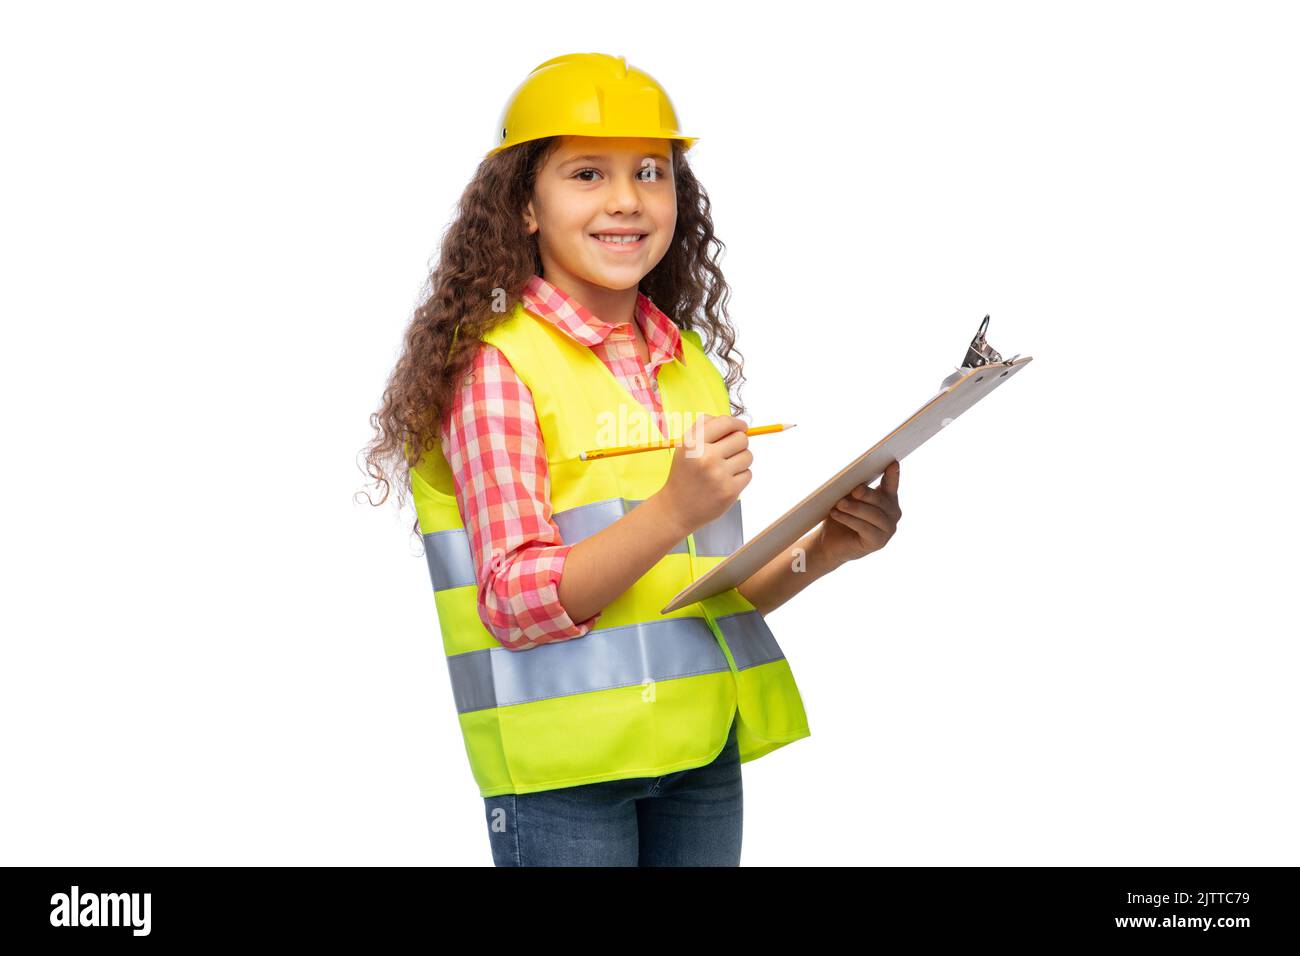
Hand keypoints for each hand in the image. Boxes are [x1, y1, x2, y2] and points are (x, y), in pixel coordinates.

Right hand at [655, 414, 751, 537]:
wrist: (676, 509)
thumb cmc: (683, 475)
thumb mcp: (684, 447)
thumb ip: (704, 428)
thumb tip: (733, 422)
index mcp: (693, 444)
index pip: (725, 423)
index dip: (737, 423)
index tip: (742, 427)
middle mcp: (706, 458)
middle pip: (741, 439)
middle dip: (739, 443)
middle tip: (730, 452)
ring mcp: (719, 475)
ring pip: (748, 456)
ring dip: (741, 460)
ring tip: (726, 468)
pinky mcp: (730, 491)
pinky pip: (748, 474)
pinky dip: (740, 477)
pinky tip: (725, 481)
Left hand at [810, 460, 901, 569]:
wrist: (830, 542)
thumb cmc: (840, 516)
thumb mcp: (847, 499)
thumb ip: (855, 490)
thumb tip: (855, 484)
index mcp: (887, 498)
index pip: (891, 484)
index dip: (893, 474)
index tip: (893, 463)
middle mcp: (893, 513)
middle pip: (880, 499)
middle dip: (866, 494)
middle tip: (855, 490)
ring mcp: (888, 529)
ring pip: (872, 514)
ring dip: (854, 508)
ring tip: (839, 504)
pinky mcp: (879, 542)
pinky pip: (864, 528)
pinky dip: (849, 520)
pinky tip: (836, 514)